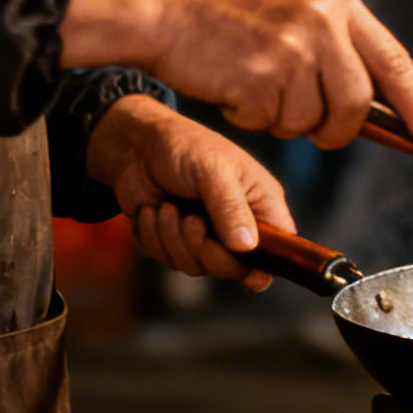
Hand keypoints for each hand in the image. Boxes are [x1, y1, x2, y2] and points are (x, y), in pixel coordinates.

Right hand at [64, 0, 412, 152]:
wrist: (160, 4)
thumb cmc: (221, 13)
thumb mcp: (290, 8)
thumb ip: (334, 46)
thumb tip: (375, 107)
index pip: (394, 60)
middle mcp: (321, 17)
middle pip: (357, 103)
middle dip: (336, 129)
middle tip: (308, 126)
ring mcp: (292, 45)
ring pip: (313, 120)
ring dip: (284, 120)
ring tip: (252, 85)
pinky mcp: (261, 73)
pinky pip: (271, 123)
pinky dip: (251, 118)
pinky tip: (230, 86)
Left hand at [85, 95, 294, 290]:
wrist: (135, 145)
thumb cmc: (183, 146)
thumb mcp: (212, 168)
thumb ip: (230, 207)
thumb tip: (247, 247)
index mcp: (261, 203)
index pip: (277, 249)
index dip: (260, 261)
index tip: (230, 250)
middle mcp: (238, 225)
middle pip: (232, 268)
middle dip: (203, 248)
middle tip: (189, 220)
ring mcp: (207, 236)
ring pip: (197, 267)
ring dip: (173, 239)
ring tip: (166, 208)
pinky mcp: (177, 242)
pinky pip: (168, 261)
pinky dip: (153, 238)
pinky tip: (151, 212)